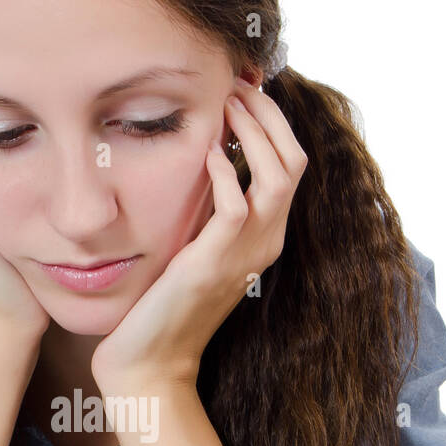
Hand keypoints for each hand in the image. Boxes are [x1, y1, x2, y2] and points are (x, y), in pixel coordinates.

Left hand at [90, 79, 307, 392]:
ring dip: (254, 131)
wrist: (151, 361)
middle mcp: (266, 242)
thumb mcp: (195, 243)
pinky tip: (205, 151)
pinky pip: (236, 204)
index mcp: (264, 235)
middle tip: (237, 84)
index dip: (273, 120)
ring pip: (277, 175)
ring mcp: (245, 254)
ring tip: (226, 106)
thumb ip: (208, 207)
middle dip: (269, 114)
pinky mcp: (213, 263)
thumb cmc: (165, 303)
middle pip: (294, 161)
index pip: (290, 163)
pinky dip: (224, 171)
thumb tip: (205, 156)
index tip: (244, 89)